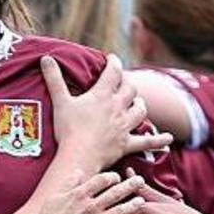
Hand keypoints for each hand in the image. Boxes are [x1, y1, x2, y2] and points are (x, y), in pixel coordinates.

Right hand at [36, 171, 146, 213]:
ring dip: (133, 206)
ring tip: (142, 202)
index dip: (112, 177)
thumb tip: (77, 172)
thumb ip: (68, 184)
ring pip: (120, 211)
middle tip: (141, 181)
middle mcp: (90, 206)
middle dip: (130, 186)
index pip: (101, 180)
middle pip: (115, 192)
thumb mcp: (55, 197)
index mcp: (80, 194)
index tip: (117, 177)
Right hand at [42, 54, 172, 172]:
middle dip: (127, 83)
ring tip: (136, 103)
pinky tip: (168, 138)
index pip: (113, 71)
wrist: (79, 155)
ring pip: (140, 110)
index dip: (114, 62)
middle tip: (122, 82)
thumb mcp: (60, 101)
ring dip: (139, 105)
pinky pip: (147, 142)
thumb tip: (45, 58)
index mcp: (102, 95)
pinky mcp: (127, 144)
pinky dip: (158, 140)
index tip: (112, 59)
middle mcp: (117, 107)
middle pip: (130, 89)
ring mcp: (124, 126)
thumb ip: (54, 79)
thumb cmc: (68, 129)